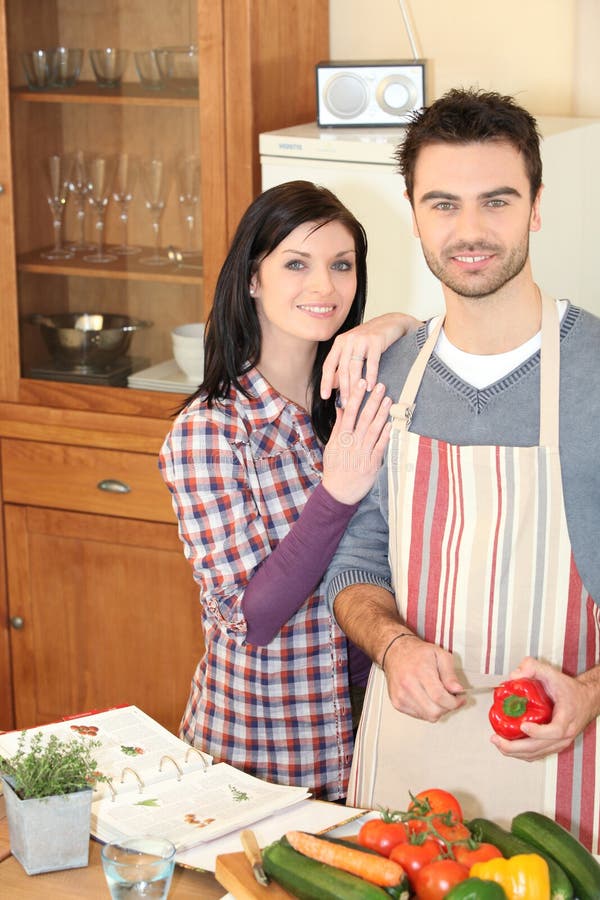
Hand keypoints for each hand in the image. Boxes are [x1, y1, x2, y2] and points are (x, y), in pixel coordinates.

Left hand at [320, 312, 420, 405]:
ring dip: (356, 385)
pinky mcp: (375, 341)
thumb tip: (333, 385)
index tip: (325, 396)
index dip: (326, 381)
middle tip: (346, 404)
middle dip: (343, 388)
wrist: (391, 323)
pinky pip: (372, 362)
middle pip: (342, 368)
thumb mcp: (354, 350)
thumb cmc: (371, 339)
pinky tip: (371, 387)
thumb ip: (343, 366)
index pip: (329, 364)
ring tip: (357, 399)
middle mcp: (348, 340)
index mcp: (340, 343)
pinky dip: (371, 376)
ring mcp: (361, 340)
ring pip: (355, 367)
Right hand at [321, 379, 391, 504]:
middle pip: (364, 418)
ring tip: (388, 400)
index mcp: (341, 438)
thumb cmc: (335, 467)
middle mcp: (352, 443)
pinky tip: (391, 424)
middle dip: (372, 401)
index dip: (356, 397)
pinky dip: (385, 435)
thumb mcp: (332, 446)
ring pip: (373, 430)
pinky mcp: (372, 464)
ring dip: (381, 414)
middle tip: (380, 386)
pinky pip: (380, 447)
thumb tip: (341, 407)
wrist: (338, 492)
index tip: (361, 383)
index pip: (349, 413)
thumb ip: (338, 426)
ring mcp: (362, 453)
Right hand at [383, 633, 465, 721]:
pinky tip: (427, 698)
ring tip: (438, 697)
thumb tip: (458, 690)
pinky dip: (426, 710)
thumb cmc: (417, 653)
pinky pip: (419, 716)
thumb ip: (450, 674)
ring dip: (437, 710)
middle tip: (451, 699)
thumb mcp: (440, 655)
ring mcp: (401, 696)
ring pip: (427, 716)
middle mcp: (408, 685)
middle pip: (434, 711)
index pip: (439, 697)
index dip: (454, 702)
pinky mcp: (397, 703)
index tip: (460, 699)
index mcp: (420, 671)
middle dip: (447, 708)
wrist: (395, 652)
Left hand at [490, 656, 599, 760]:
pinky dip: (522, 753)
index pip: (555, 731)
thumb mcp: (552, 673)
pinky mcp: (554, 746)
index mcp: (567, 717)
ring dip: (515, 752)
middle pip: (540, 747)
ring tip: (498, 743)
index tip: (523, 726)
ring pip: (537, 754)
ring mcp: (560, 742)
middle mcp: (565, 734)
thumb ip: (532, 668)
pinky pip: (537, 754)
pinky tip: (508, 747)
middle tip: (498, 740)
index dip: (538, 732)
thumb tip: (514, 675)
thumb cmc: (569, 690)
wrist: (585, 700)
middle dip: (516, 747)